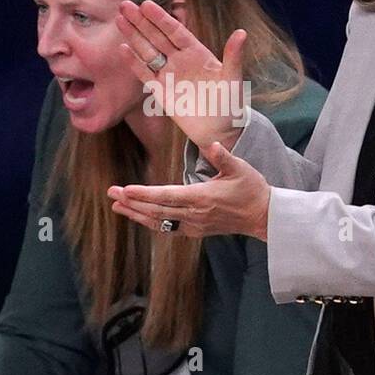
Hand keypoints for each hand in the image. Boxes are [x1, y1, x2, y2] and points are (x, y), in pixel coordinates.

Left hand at [108, 140, 269, 240]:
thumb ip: (223, 157)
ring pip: (159, 221)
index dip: (144, 194)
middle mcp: (195, 214)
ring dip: (136, 214)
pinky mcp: (196, 231)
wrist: (263, 216)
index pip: (167, 196)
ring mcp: (194, 224)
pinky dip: (150, 222)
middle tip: (112, 192)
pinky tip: (138, 216)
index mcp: (202, 197)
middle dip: (132, 202)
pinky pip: (168, 227)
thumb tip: (212, 144)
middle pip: (157, 210)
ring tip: (117, 205)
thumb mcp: (240, 169)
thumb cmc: (251, 189)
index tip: (126, 190)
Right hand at [115, 0, 247, 149]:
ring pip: (148, 51)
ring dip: (134, 36)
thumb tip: (242, 32)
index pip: (175, 31)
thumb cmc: (230, 104)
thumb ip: (233, 56)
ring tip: (119, 19)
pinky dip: (134, 62)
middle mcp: (180, 60)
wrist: (219, 130)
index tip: (146, 4)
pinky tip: (123, 49)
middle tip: (125, 5)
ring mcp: (169, 74)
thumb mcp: (233, 79)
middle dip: (141, 21)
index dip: (160, 18)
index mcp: (197, 53)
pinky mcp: (160, 91)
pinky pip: (144, 74)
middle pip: (157, 37)